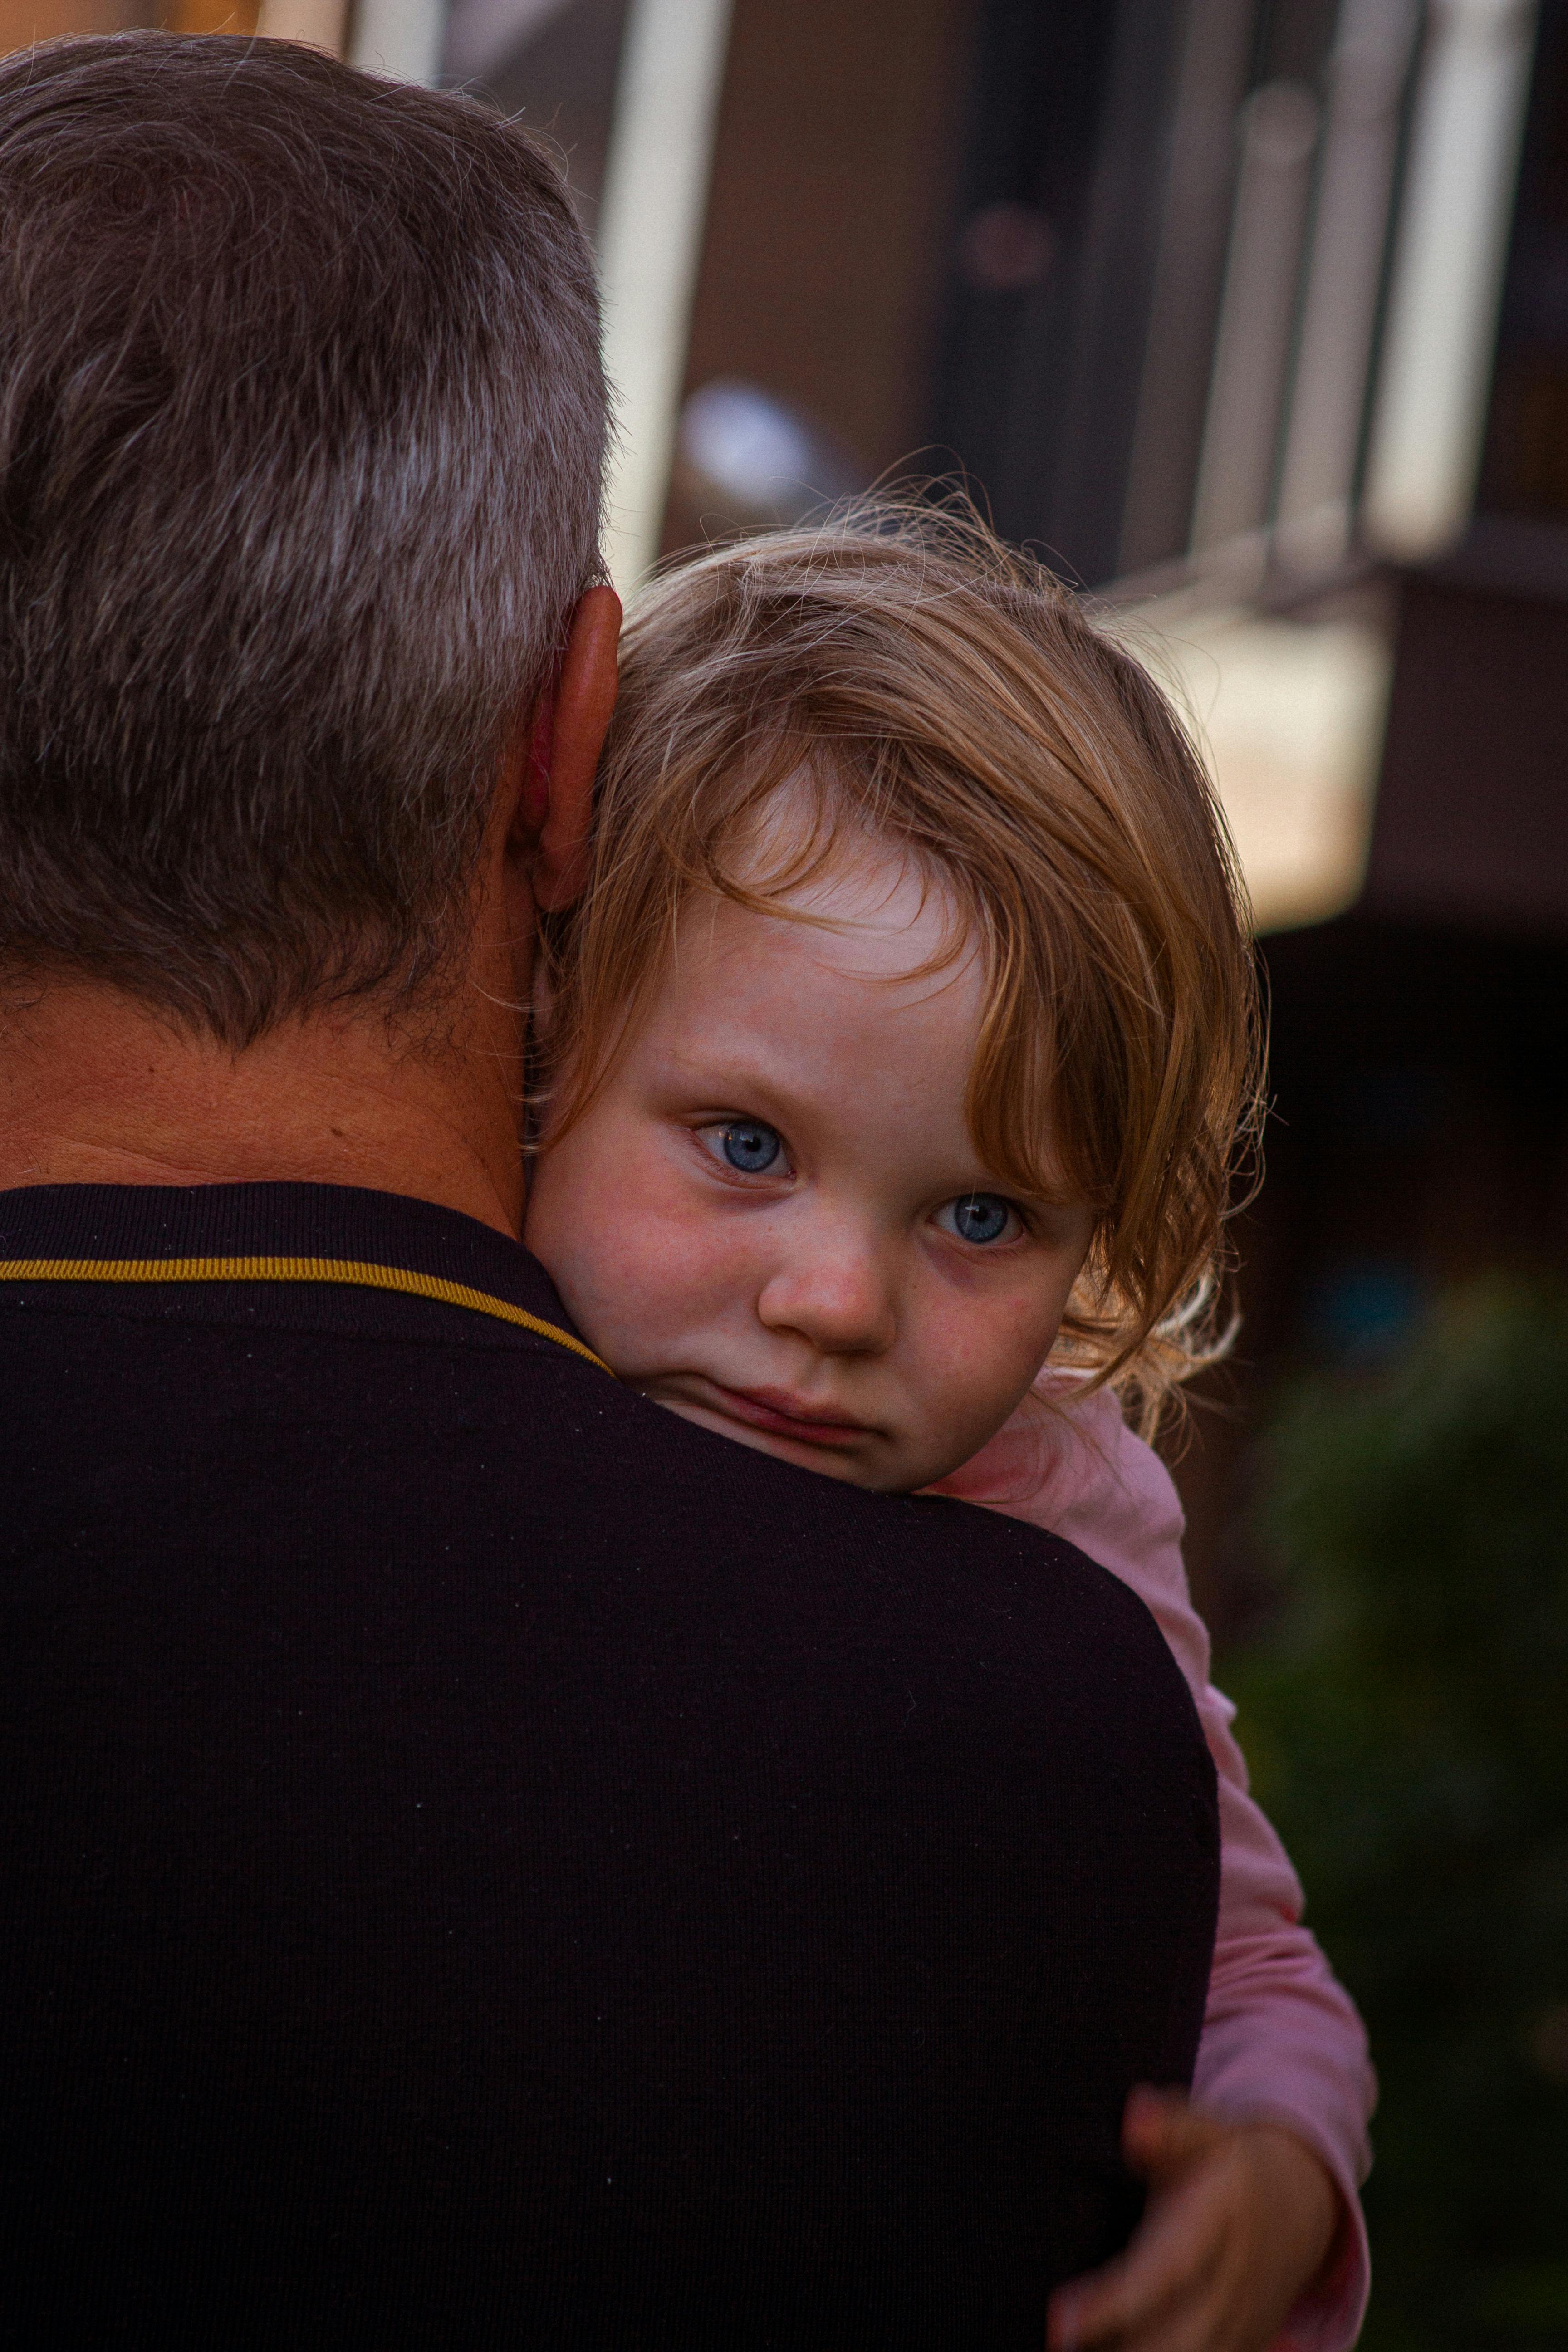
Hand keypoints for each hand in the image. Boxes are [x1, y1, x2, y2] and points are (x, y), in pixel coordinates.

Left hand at [1047, 2088, 1340, 2351]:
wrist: (1299, 2206)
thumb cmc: (1228, 2162)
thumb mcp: (1205, 2132)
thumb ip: (1168, 2127)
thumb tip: (1134, 2118)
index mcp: (1219, 2222)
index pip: (1163, 2270)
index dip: (1112, 2302)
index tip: (1060, 2321)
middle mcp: (1232, 2283)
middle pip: (1177, 2339)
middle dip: (1121, 2350)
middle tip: (1058, 2345)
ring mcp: (1242, 2323)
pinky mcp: (1243, 2346)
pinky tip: (1106, 2351)